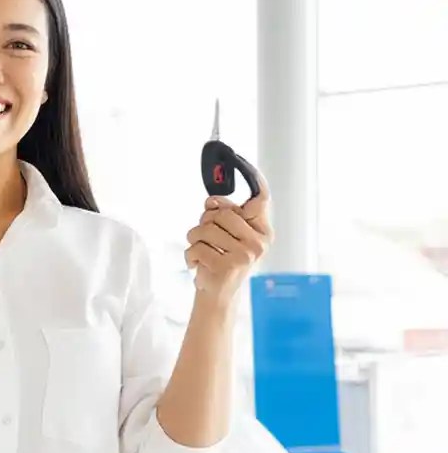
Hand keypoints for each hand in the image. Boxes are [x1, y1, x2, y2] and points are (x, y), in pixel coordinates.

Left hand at [185, 170, 273, 304]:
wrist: (216, 295)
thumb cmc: (219, 260)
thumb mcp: (224, 236)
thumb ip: (222, 216)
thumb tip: (211, 202)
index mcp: (262, 230)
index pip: (261, 199)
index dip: (253, 178)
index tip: (239, 158)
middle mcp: (259, 241)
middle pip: (221, 212)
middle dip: (203, 223)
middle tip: (205, 238)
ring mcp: (246, 254)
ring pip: (204, 228)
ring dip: (193, 240)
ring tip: (200, 251)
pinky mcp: (228, 266)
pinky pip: (196, 247)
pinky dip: (189, 255)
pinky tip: (198, 265)